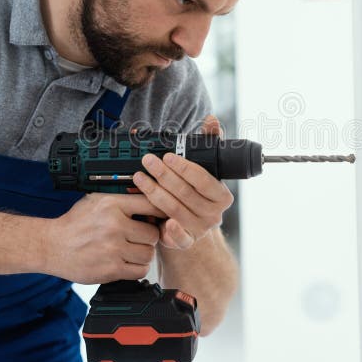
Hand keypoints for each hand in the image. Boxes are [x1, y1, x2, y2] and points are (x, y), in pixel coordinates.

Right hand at [42, 192, 166, 283]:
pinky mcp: (111, 269)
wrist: (52, 245)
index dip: (161, 212)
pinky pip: (140, 270)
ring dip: (143, 253)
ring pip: (149, 253)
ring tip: (132, 250)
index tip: (163, 217)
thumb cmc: (74, 224)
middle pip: (153, 233)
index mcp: (111, 205)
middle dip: (148, 236)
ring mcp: (113, 249)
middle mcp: (114, 226)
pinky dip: (137, 268)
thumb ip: (122, 201)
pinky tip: (128, 261)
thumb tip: (150, 200)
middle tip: (140, 237)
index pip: (151, 205)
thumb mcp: (96, 201)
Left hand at [132, 115, 233, 249]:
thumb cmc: (195, 194)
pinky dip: (171, 231)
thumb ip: (208, 145)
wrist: (192, 226)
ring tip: (139, 177)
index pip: (203, 179)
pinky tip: (161, 221)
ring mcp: (200, 229)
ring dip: (154, 192)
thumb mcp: (203, 170)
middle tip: (148, 160)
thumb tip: (211, 120)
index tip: (167, 156)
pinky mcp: (186, 242)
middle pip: (185, 193)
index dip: (184, 167)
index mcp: (222, 196)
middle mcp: (214, 214)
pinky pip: (179, 238)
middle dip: (164, 175)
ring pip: (174, 209)